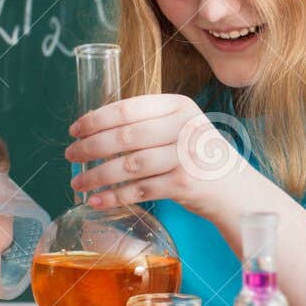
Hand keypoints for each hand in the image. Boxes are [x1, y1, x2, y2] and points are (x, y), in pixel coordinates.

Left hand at [65, 94, 257, 219]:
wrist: (235, 189)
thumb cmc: (198, 157)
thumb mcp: (180, 129)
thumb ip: (148, 124)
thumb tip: (95, 131)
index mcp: (179, 106)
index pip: (128, 108)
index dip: (96, 119)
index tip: (75, 130)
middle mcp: (184, 127)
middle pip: (125, 135)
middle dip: (91, 147)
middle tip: (70, 155)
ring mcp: (186, 155)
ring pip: (130, 165)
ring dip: (98, 175)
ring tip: (78, 182)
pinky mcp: (185, 183)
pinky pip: (140, 190)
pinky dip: (114, 196)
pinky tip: (96, 200)